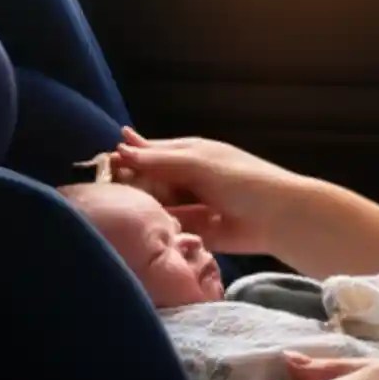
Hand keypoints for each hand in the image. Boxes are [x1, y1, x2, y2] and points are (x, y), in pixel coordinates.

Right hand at [112, 128, 314, 253]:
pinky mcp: (197, 231)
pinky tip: (138, 230)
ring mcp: (193, 205)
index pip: (150, 152)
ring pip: (159, 204)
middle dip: (132, 185)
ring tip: (115, 211)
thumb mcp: (196, 163)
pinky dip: (160, 228)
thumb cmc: (240, 179)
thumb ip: (157, 159)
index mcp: (190, 152)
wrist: (277, 216)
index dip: (128, 157)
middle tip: (104, 191)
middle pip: (151, 180)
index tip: (101, 165)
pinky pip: (171, 228)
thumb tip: (119, 148)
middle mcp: (189, 177)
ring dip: (144, 207)